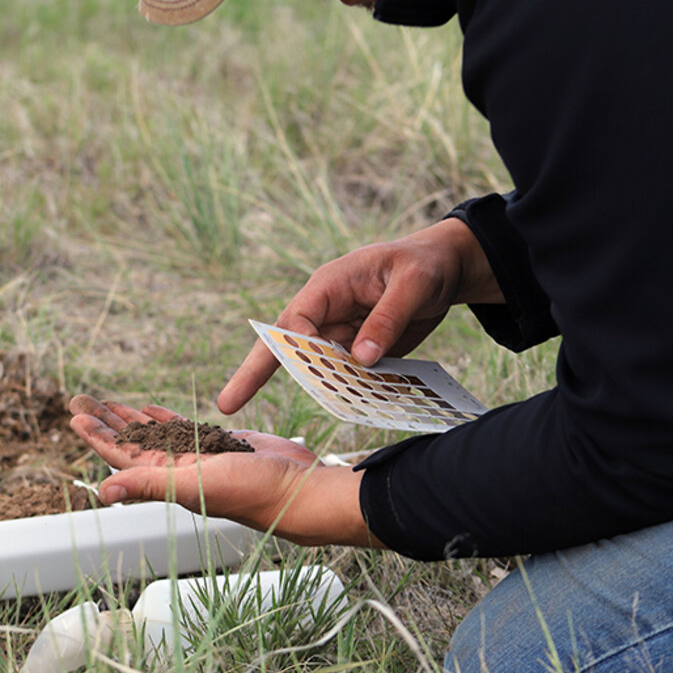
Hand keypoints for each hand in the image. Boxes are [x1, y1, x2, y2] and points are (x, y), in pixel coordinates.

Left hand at [68, 395, 377, 547]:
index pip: (121, 456)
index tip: (75, 416)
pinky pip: (183, 429)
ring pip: (154, 434)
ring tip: (106, 402)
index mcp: (167, 480)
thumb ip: (148, 485)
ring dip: (129, 418)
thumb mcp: (195, 485)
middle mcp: (179, 470)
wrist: (300, 490)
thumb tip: (102, 493)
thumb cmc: (254, 492)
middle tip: (80, 400)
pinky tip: (150, 408)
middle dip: (105, 422)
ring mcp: (199, 457)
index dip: (96, 436)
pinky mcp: (220, 445)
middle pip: (131, 442)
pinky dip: (163, 417)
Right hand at [217, 217, 500, 413]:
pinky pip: (351, 377)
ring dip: (326, 391)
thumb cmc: (425, 263)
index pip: (295, 319)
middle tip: (226, 404)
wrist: (446, 269)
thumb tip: (361, 359)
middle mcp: (326, 311)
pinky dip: (361, 392)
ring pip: (318, 368)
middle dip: (255, 374)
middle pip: (285, 347)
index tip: (307, 372)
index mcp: (329, 285)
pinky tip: (380, 401)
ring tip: (343, 410)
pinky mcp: (359, 350)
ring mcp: (341, 333)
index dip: (293, 347)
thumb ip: (387, 319)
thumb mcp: (413, 284)